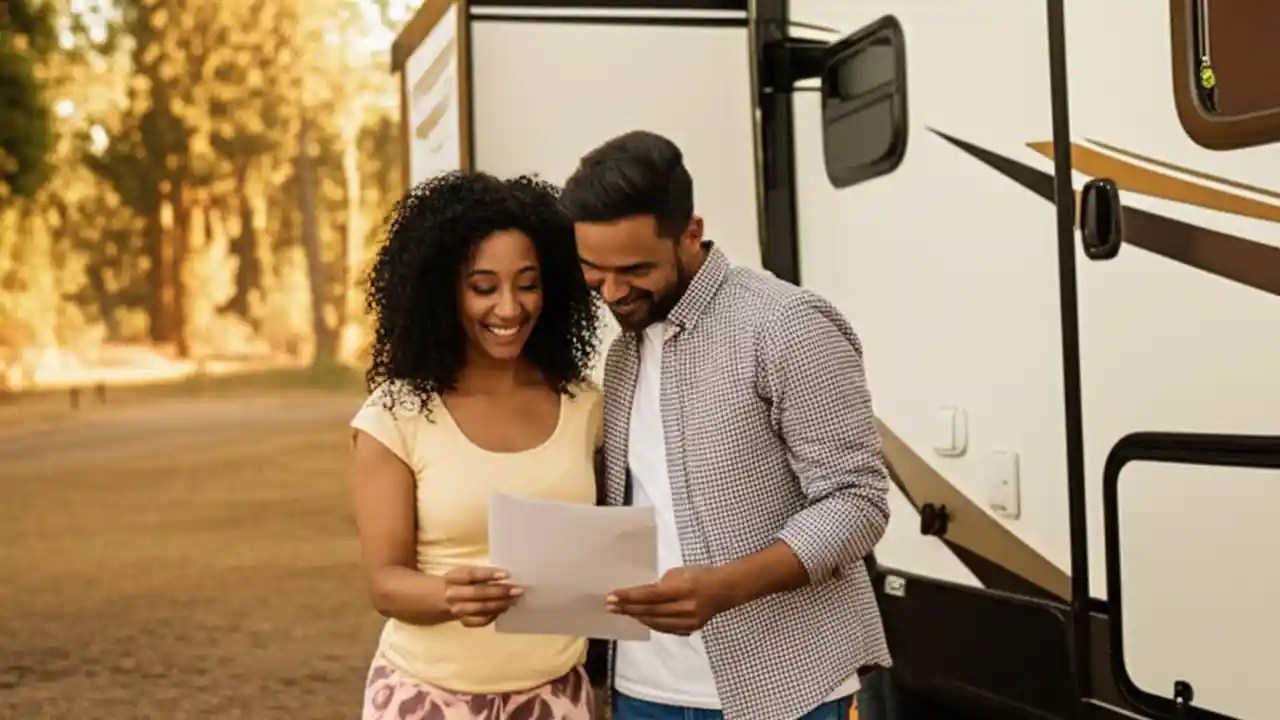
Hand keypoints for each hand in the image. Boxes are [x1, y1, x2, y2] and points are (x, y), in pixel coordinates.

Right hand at [442, 566, 522, 627]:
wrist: (436, 601)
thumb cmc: (455, 582)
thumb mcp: (461, 573)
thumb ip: (479, 574)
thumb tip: (504, 576)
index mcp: (453, 578)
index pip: (472, 575)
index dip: (489, 574)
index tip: (507, 574)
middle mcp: (454, 595)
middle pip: (478, 593)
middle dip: (500, 591)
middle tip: (517, 590)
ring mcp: (457, 610)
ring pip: (480, 608)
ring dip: (499, 604)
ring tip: (514, 601)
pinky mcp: (462, 621)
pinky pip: (479, 621)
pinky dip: (493, 616)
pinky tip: (503, 610)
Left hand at [605, 566, 729, 635]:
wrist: (725, 590)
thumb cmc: (700, 575)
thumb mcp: (680, 572)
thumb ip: (661, 586)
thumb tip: (642, 596)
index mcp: (684, 589)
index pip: (650, 595)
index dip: (629, 596)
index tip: (612, 595)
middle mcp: (686, 608)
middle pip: (650, 611)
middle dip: (627, 608)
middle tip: (609, 605)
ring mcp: (688, 622)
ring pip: (655, 622)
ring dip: (636, 616)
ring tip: (621, 611)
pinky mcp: (689, 629)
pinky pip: (664, 628)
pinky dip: (650, 622)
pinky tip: (639, 617)